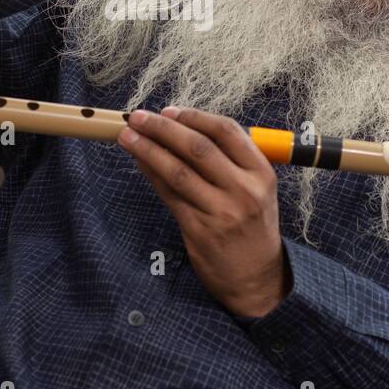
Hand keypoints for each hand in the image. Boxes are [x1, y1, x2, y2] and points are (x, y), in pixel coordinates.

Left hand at [117, 106, 290, 318]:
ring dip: (148, 150)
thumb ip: (230, 161)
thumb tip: (181, 129)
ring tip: (127, 137)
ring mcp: (222, 211)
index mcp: (261, 173)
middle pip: (198, 147)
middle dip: (163, 128)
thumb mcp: (256, 189)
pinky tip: (139, 163)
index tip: (169, 111)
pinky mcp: (200, 230)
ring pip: (178, 170)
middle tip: (138, 118)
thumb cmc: (253, 226)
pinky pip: (169, 195)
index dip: (194, 116)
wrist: (257, 278)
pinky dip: (151, 175)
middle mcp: (244, 190)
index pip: (227, 131)